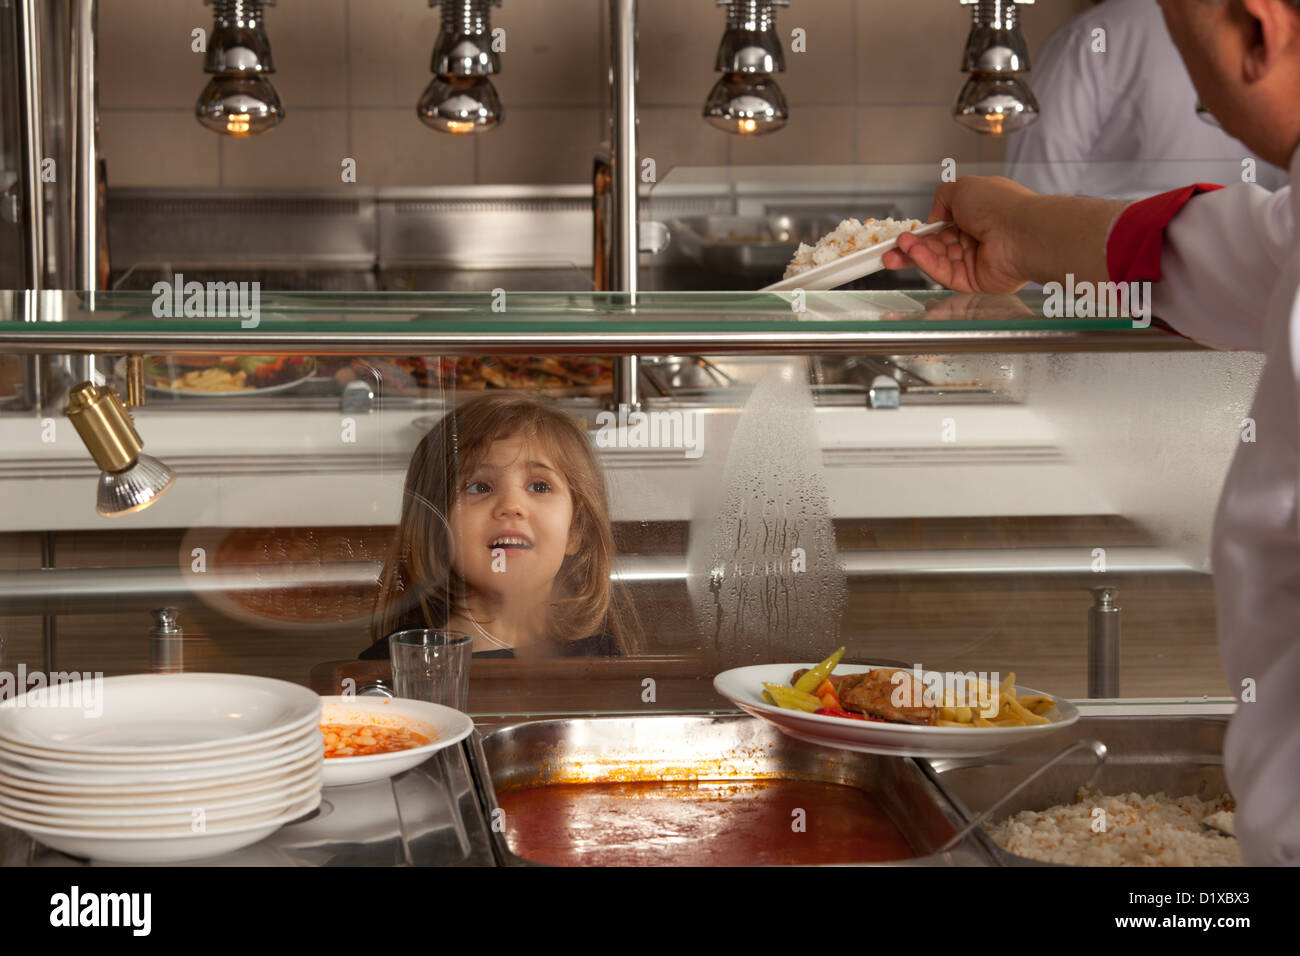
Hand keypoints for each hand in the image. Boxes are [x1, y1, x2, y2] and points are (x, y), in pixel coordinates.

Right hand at [883, 177, 1037, 293]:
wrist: (1022, 233)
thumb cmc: (1000, 206)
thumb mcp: (963, 187)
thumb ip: (943, 198)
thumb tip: (934, 214)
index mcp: (977, 214)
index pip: (942, 225)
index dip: (922, 229)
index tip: (902, 232)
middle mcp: (976, 238)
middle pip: (936, 245)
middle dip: (911, 246)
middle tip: (889, 247)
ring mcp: (974, 261)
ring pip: (937, 259)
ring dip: (915, 253)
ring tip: (897, 248)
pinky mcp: (973, 281)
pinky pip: (944, 273)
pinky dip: (927, 263)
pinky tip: (912, 253)